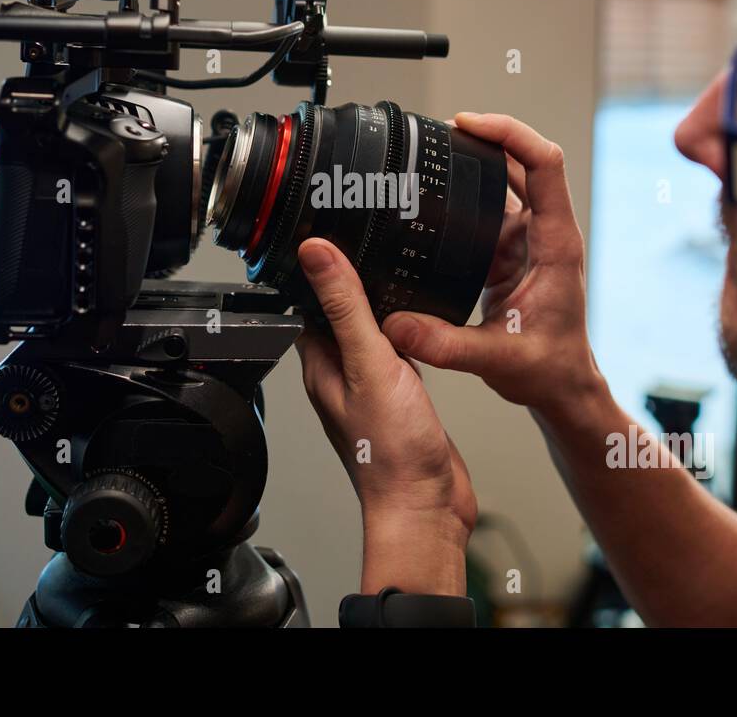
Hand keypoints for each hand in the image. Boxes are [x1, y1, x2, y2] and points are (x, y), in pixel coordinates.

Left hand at [295, 237, 474, 594]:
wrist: (426, 507)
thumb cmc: (392, 455)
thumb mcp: (369, 364)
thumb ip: (347, 307)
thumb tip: (316, 253)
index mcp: (322, 365)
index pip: (309, 303)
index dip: (316, 267)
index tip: (324, 229)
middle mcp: (342, 374)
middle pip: (340, 313)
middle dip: (351, 278)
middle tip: (365, 237)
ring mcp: (372, 386)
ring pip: (370, 332)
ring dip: (379, 303)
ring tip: (395, 267)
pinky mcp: (402, 397)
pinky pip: (399, 353)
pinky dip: (406, 330)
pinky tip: (420, 321)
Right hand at [381, 113, 603, 419]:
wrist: (560, 387)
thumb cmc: (548, 370)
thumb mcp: (496, 360)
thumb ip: (446, 345)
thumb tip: (398, 325)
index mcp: (555, 244)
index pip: (545, 165)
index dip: (511, 135)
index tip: (472, 125)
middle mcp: (544, 234)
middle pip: (524, 162)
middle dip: (488, 137)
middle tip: (444, 128)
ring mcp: (526, 240)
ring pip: (506, 182)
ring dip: (477, 162)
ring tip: (437, 148)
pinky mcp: (508, 252)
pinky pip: (489, 208)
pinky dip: (465, 195)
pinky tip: (439, 192)